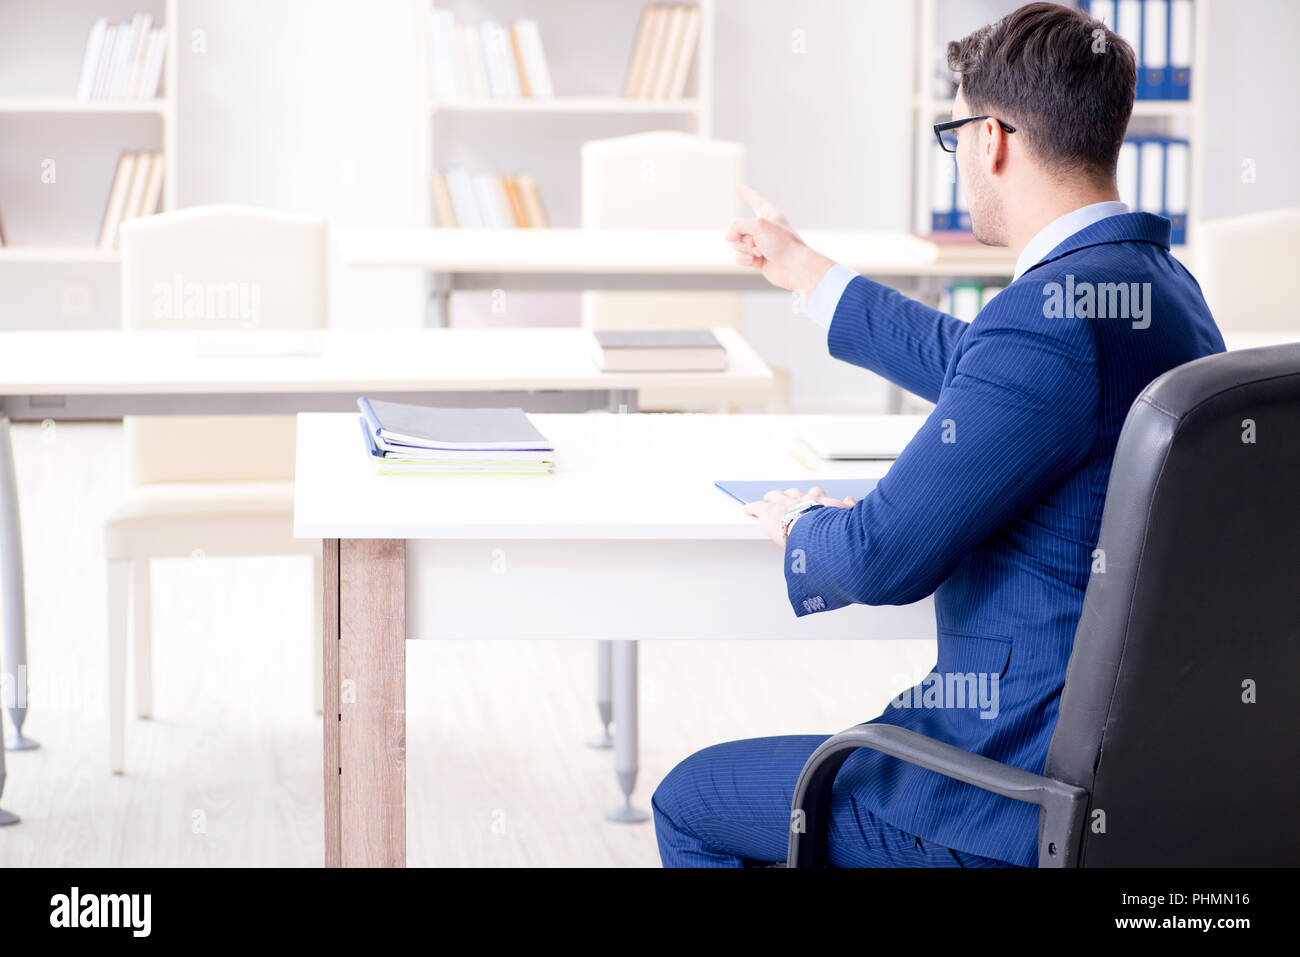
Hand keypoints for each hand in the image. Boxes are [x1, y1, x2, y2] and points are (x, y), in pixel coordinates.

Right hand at [726, 185, 834, 296]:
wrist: (794, 267)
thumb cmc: (783, 244)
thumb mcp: (758, 225)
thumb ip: (737, 226)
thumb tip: (729, 238)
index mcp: (769, 214)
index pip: (755, 199)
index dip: (747, 194)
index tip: (741, 188)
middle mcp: (763, 228)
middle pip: (738, 228)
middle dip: (744, 237)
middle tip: (757, 242)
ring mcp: (759, 244)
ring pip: (737, 244)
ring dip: (746, 249)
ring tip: (760, 253)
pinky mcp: (757, 259)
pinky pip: (739, 257)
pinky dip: (744, 259)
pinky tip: (754, 262)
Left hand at [742, 486, 857, 545]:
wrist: (813, 528)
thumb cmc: (830, 526)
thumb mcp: (846, 515)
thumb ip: (848, 507)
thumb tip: (851, 501)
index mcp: (818, 501)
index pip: (817, 495)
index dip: (815, 496)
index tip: (815, 497)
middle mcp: (800, 499)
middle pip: (795, 492)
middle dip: (792, 495)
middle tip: (789, 500)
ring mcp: (784, 503)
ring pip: (776, 496)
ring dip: (774, 498)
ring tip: (770, 500)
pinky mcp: (768, 511)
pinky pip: (757, 507)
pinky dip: (753, 508)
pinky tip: (748, 509)